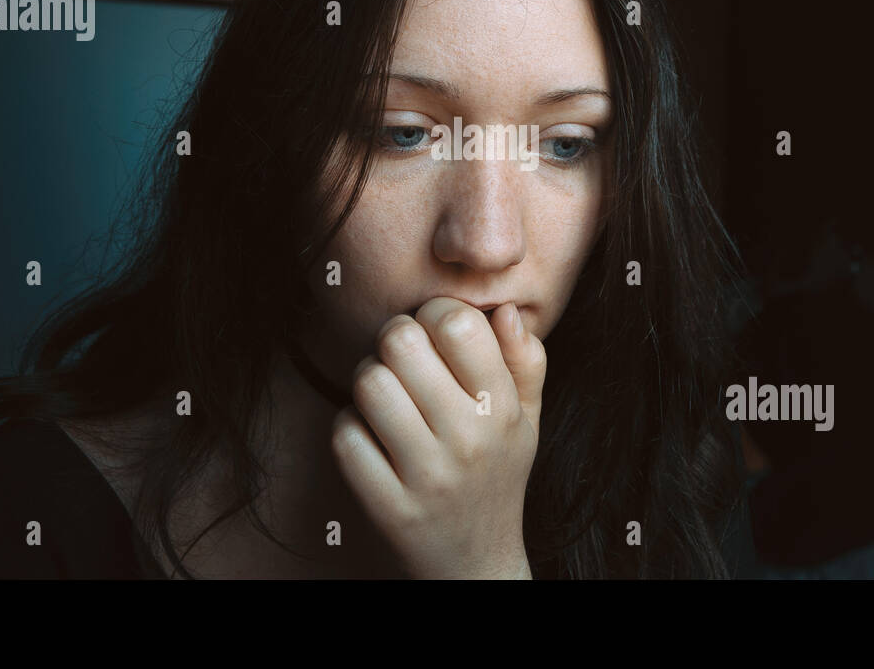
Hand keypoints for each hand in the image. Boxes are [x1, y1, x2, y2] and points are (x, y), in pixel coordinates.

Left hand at [331, 297, 545, 578]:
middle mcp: (468, 440)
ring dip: (367, 380)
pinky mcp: (388, 506)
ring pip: (369, 384)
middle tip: (399, 357)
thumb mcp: (528, 420)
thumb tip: (507, 310)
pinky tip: (369, 435)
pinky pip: (345, 435)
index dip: (434, 313)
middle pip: (401, 343)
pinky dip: (350, 427)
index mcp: (502, 410)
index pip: (458, 324)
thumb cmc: (497, 475)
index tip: (432, 330)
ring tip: (384, 395)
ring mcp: (427, 476)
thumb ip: (526, 360)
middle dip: (393, 339)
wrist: (477, 564)